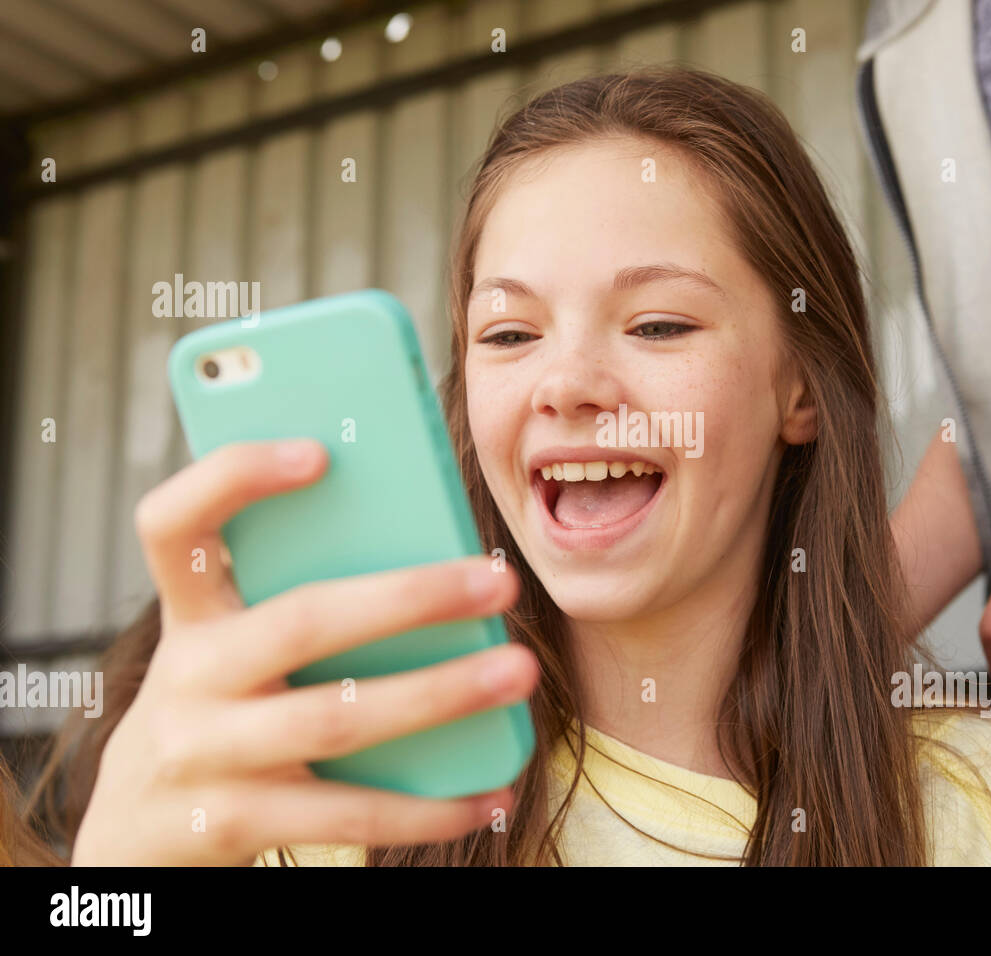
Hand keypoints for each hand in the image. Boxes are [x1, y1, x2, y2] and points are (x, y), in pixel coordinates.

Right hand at [72, 439, 538, 865]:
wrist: (142, 834)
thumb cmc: (224, 710)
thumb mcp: (233, 648)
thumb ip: (297, 601)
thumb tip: (436, 561)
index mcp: (191, 614)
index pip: (175, 526)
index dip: (234, 479)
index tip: (320, 453)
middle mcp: (187, 676)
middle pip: (302, 621)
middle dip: (411, 597)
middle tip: (500, 579)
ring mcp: (204, 754)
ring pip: (337, 719)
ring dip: (440, 695)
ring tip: (518, 672)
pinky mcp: (230, 823)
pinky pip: (347, 813)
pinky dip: (429, 808)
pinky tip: (492, 791)